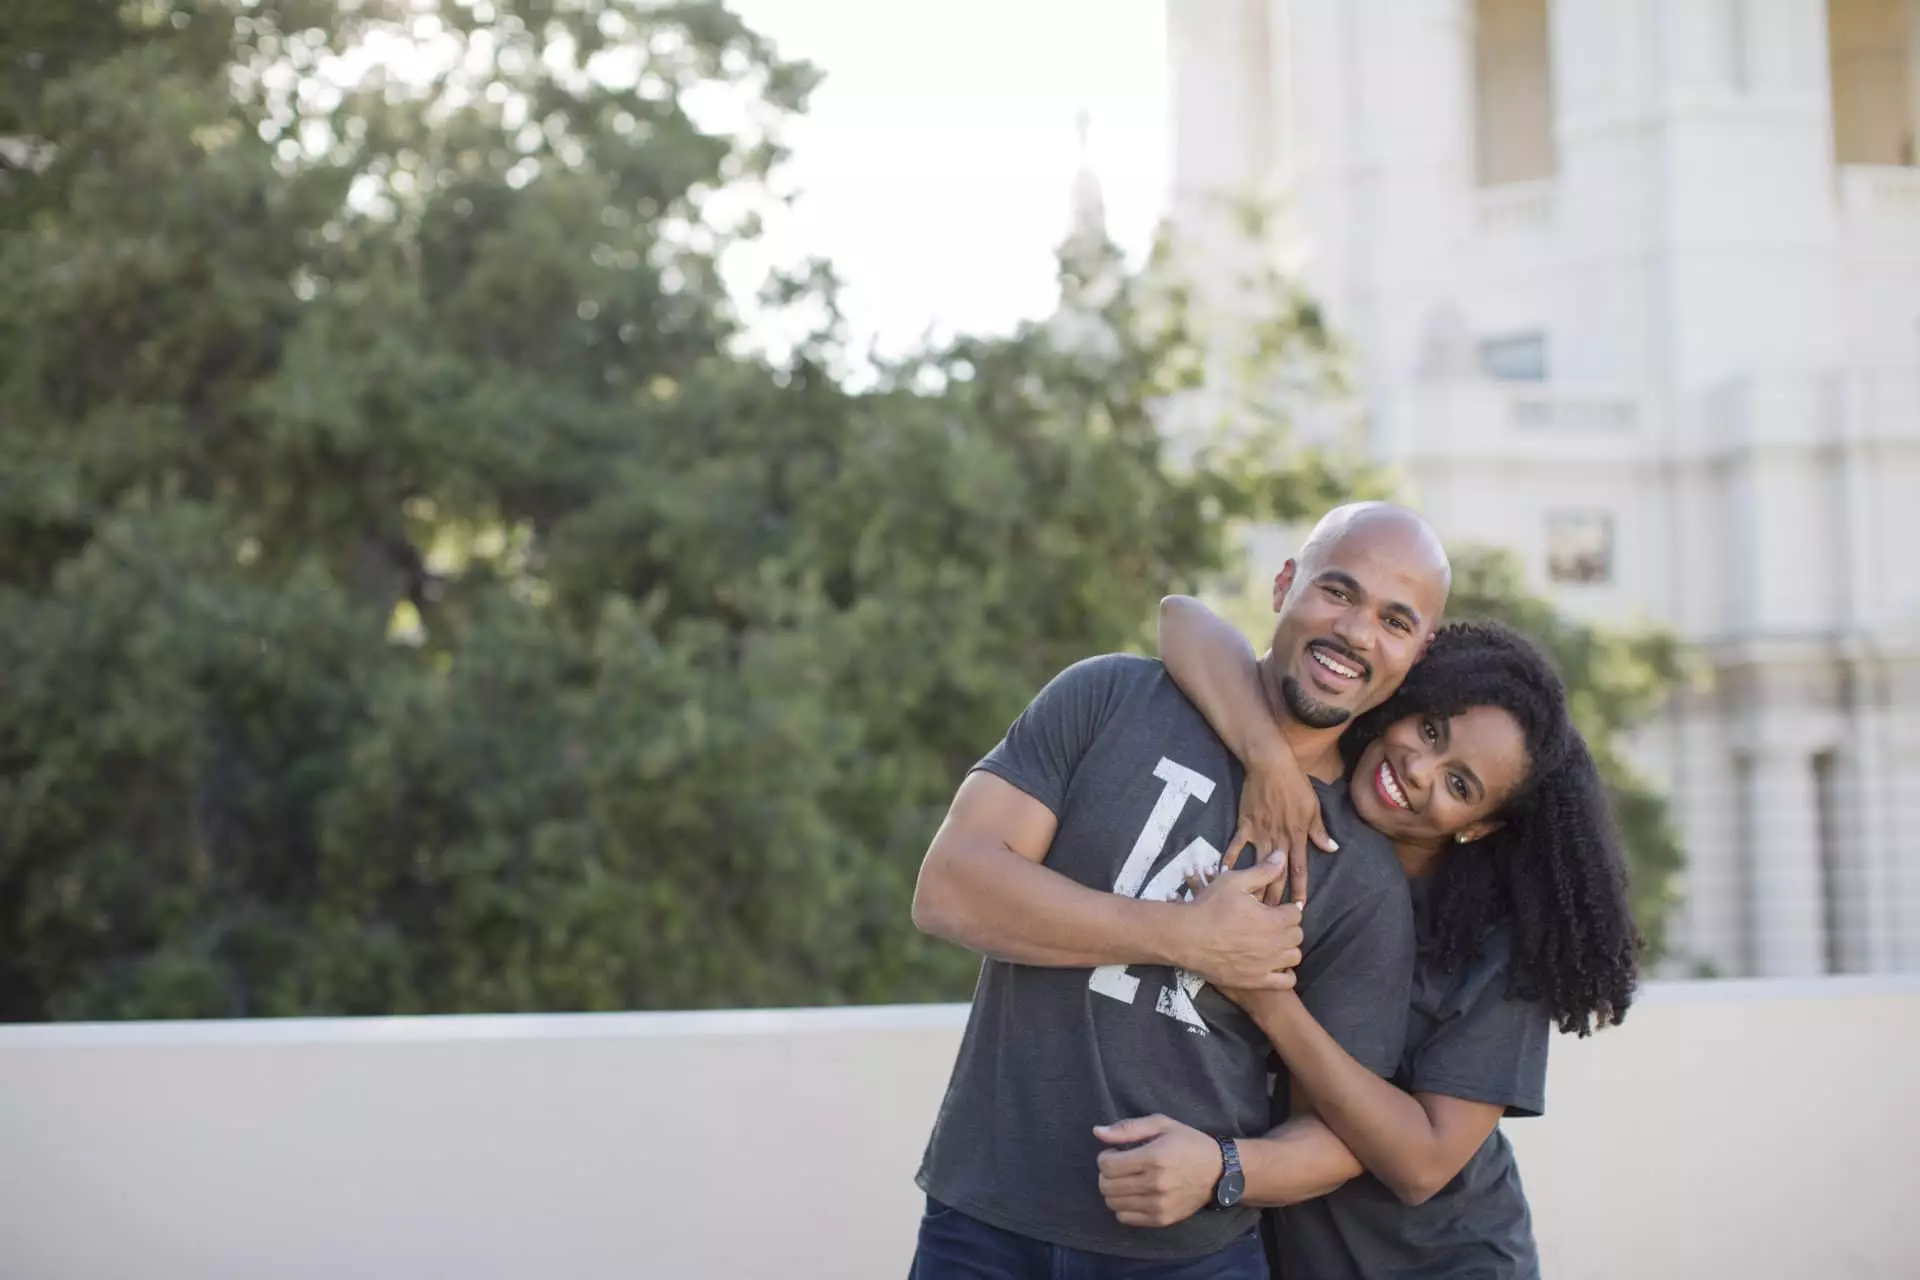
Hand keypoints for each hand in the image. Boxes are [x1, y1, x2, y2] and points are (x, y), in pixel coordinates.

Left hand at [1093, 1115, 1223, 1227]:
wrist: (1219, 1172)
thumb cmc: (1188, 1143)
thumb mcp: (1162, 1124)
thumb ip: (1128, 1128)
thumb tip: (1097, 1132)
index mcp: (1153, 1157)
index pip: (1107, 1165)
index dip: (1105, 1157)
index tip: (1116, 1153)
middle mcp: (1154, 1184)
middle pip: (1107, 1186)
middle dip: (1106, 1174)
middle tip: (1120, 1167)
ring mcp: (1158, 1205)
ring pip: (1113, 1203)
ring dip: (1113, 1191)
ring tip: (1127, 1181)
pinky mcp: (1161, 1219)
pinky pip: (1125, 1218)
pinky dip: (1123, 1207)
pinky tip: (1135, 1195)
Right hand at [1176, 858, 1304, 990]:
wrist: (1185, 937)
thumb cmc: (1209, 907)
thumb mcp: (1234, 881)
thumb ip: (1262, 871)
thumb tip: (1282, 856)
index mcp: (1272, 919)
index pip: (1296, 914)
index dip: (1286, 909)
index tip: (1275, 909)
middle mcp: (1274, 943)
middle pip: (1297, 935)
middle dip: (1288, 928)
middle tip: (1272, 924)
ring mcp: (1267, 964)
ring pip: (1294, 957)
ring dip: (1287, 949)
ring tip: (1273, 944)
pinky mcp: (1257, 980)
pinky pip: (1285, 981)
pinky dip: (1285, 975)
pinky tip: (1275, 966)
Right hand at [1231, 749, 1337, 909]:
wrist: (1270, 765)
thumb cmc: (1295, 784)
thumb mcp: (1313, 807)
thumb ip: (1320, 830)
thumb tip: (1332, 848)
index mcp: (1297, 835)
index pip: (1300, 868)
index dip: (1300, 889)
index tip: (1299, 908)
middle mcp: (1279, 838)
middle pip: (1278, 873)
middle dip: (1276, 896)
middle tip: (1272, 918)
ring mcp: (1260, 833)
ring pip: (1258, 865)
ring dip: (1256, 885)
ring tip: (1252, 906)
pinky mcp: (1245, 824)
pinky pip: (1236, 845)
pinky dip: (1230, 858)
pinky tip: (1222, 873)